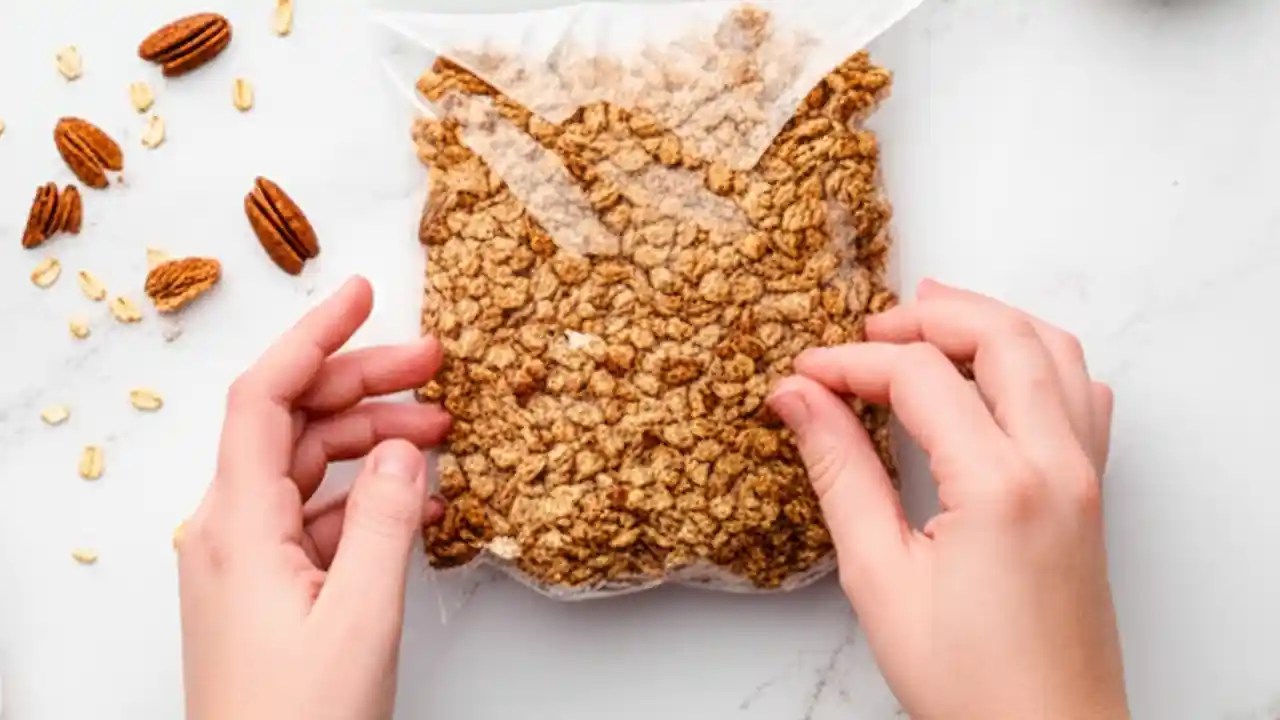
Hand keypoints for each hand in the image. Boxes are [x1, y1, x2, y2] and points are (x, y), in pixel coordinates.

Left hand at [177, 277, 450, 719]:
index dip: (313, 335)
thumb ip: (388, 521)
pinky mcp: (267, 588)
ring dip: (374, 443)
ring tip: (444, 433)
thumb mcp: (360, 616)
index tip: (362, 292)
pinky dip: (368, 499)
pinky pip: (316, 517)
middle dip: (364, 385)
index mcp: (235, 525)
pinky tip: (419, 503)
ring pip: (310, 469)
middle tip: (436, 363)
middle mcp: (228, 531)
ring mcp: (245, 561)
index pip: (265, 397)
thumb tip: (409, 448)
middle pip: (293, 424)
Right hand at [768, 280, 1126, 719]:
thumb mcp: (878, 575)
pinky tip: (995, 375)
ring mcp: (1085, 475)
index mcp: (1000, 484)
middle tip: (865, 332)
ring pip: (1055, 350)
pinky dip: (1037, 358)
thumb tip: (797, 398)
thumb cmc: (967, 680)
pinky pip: (1083, 391)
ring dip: (989, 322)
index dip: (852, 364)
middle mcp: (1057, 464)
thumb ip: (840, 471)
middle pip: (1002, 336)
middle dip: (927, 316)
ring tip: (927, 322)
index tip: (806, 375)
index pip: (921, 378)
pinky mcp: (1092, 492)